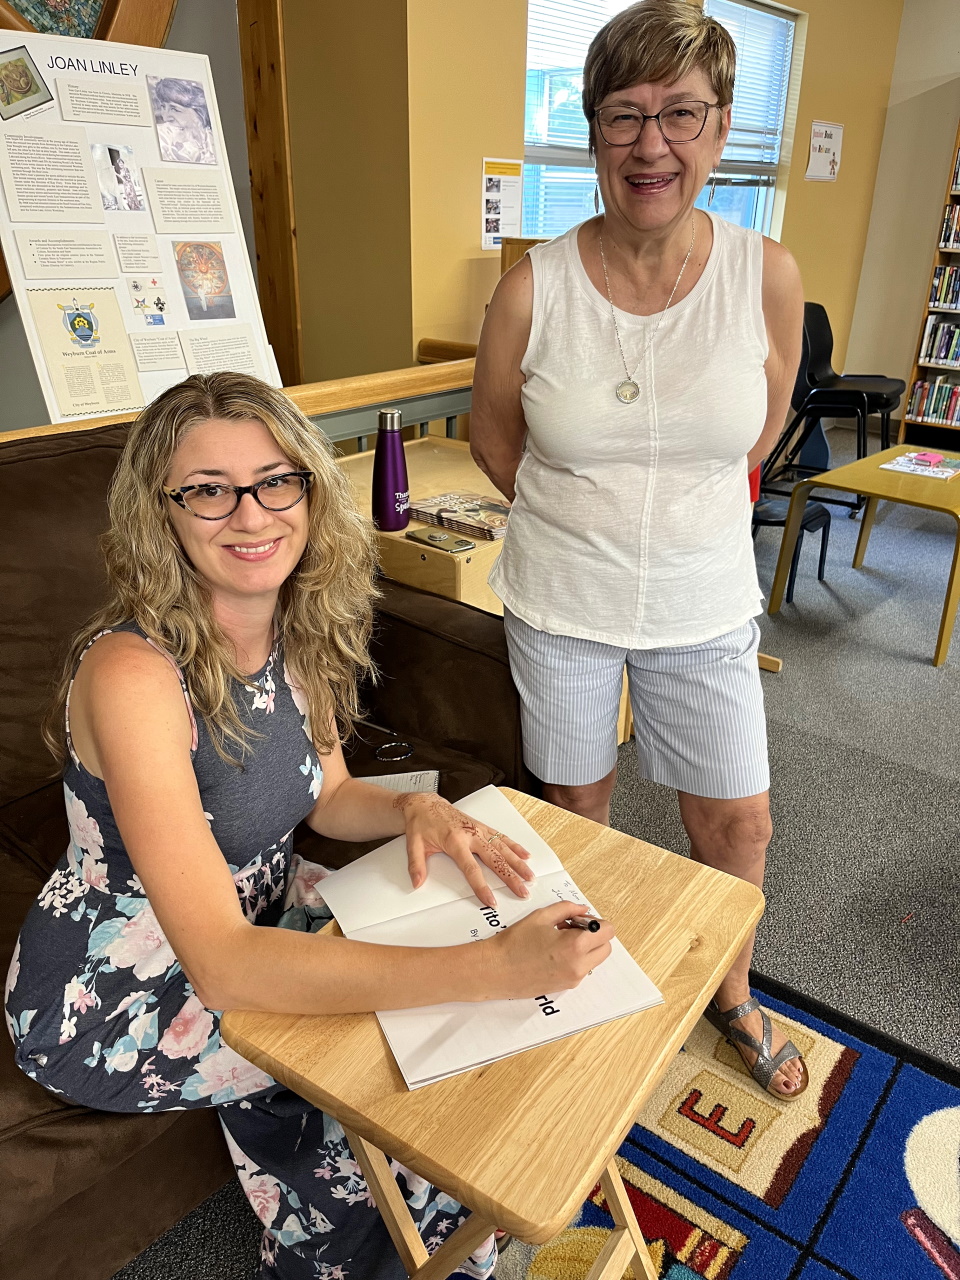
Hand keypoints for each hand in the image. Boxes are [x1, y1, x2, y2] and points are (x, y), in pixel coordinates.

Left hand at [395, 793, 533, 905]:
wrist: (425, 804)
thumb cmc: (421, 823)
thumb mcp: (413, 844)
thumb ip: (416, 865)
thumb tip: (417, 882)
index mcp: (454, 840)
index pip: (471, 868)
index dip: (481, 886)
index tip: (491, 900)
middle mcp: (470, 834)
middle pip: (495, 859)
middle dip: (510, 877)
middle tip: (522, 891)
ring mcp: (478, 829)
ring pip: (503, 847)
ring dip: (518, 862)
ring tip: (530, 876)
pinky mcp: (481, 826)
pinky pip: (501, 836)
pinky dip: (515, 846)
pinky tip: (525, 855)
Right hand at [480, 901, 614, 998]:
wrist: (495, 970)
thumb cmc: (514, 944)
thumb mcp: (541, 916)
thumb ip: (567, 909)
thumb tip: (583, 910)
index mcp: (574, 946)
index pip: (607, 932)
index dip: (596, 922)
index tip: (581, 920)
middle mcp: (578, 966)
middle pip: (605, 948)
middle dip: (594, 936)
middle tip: (572, 928)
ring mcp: (573, 980)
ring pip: (594, 960)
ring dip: (585, 948)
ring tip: (559, 940)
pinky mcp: (565, 987)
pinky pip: (581, 970)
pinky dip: (575, 959)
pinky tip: (553, 952)